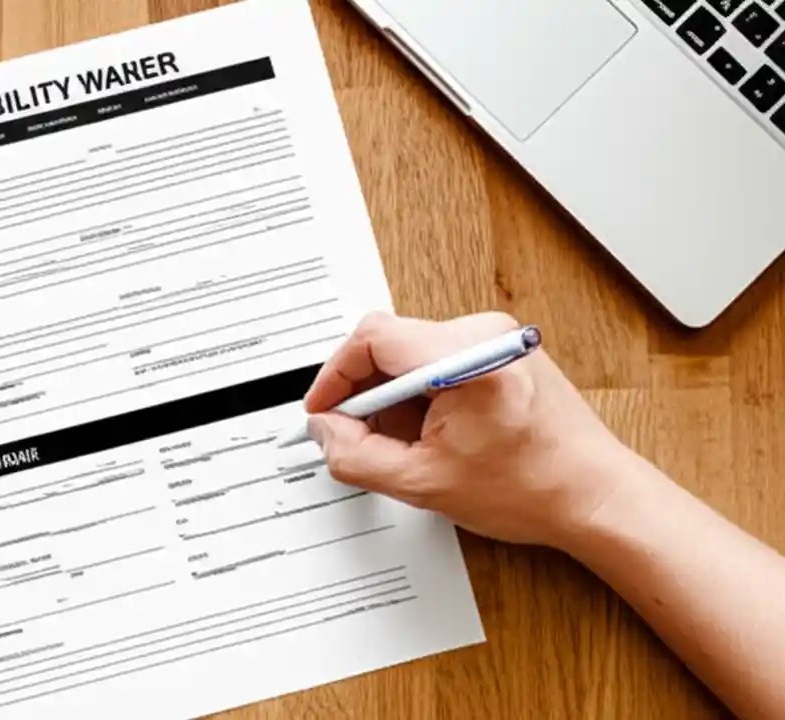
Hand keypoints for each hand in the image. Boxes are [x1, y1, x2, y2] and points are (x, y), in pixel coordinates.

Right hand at [304, 312, 633, 548]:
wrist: (594, 496)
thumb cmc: (534, 488)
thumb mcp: (424, 483)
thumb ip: (357, 457)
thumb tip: (327, 432)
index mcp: (465, 358)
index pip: (372, 337)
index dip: (334, 376)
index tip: (324, 409)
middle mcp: (483, 334)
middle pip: (389, 344)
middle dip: (366, 394)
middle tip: (362, 438)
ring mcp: (496, 338)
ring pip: (411, 354)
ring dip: (395, 398)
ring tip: (412, 443)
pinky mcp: (502, 350)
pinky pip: (438, 360)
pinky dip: (421, 395)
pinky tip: (434, 434)